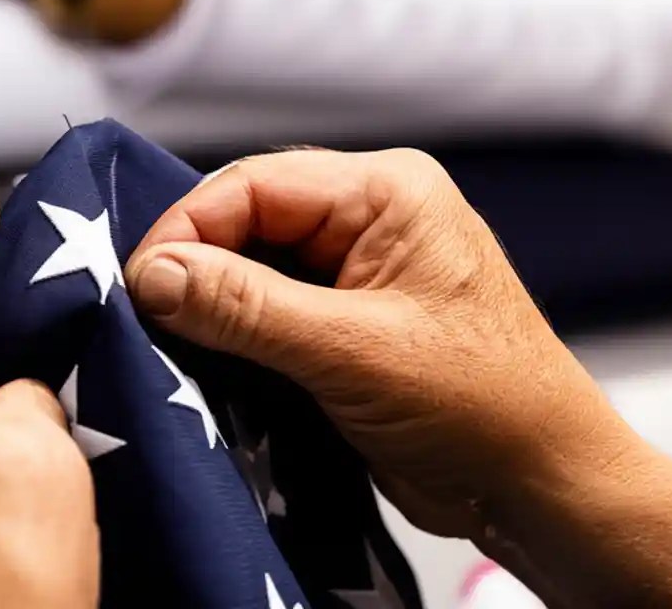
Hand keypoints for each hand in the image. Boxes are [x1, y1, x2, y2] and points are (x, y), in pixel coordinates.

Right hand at [125, 149, 671, 607]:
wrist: (537, 485)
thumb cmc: (481, 406)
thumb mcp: (353, 351)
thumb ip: (246, 307)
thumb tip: (150, 274)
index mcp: (385, 192)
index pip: (252, 186)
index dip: (184, 231)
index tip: (135, 286)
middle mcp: (366, 216)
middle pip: (244, 219)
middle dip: (191, 265)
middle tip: (141, 316)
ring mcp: (353, 268)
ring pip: (247, 265)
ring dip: (206, 303)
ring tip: (163, 340)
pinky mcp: (339, 318)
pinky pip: (263, 307)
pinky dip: (228, 332)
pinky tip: (201, 357)